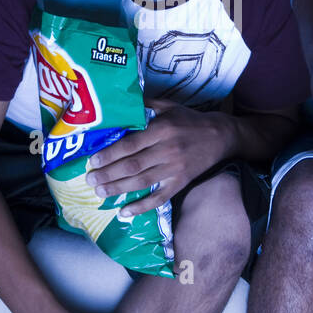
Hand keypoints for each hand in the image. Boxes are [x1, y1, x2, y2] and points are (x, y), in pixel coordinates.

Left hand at [84, 97, 230, 216]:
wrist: (221, 136)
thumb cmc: (191, 120)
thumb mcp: (169, 106)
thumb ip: (145, 104)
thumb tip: (122, 100)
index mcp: (162, 130)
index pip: (131, 144)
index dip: (110, 154)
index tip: (93, 161)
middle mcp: (167, 150)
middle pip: (132, 165)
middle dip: (108, 174)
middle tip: (90, 180)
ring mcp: (174, 169)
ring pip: (142, 182)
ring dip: (118, 189)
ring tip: (100, 193)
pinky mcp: (180, 183)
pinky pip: (159, 198)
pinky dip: (141, 207)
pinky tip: (124, 213)